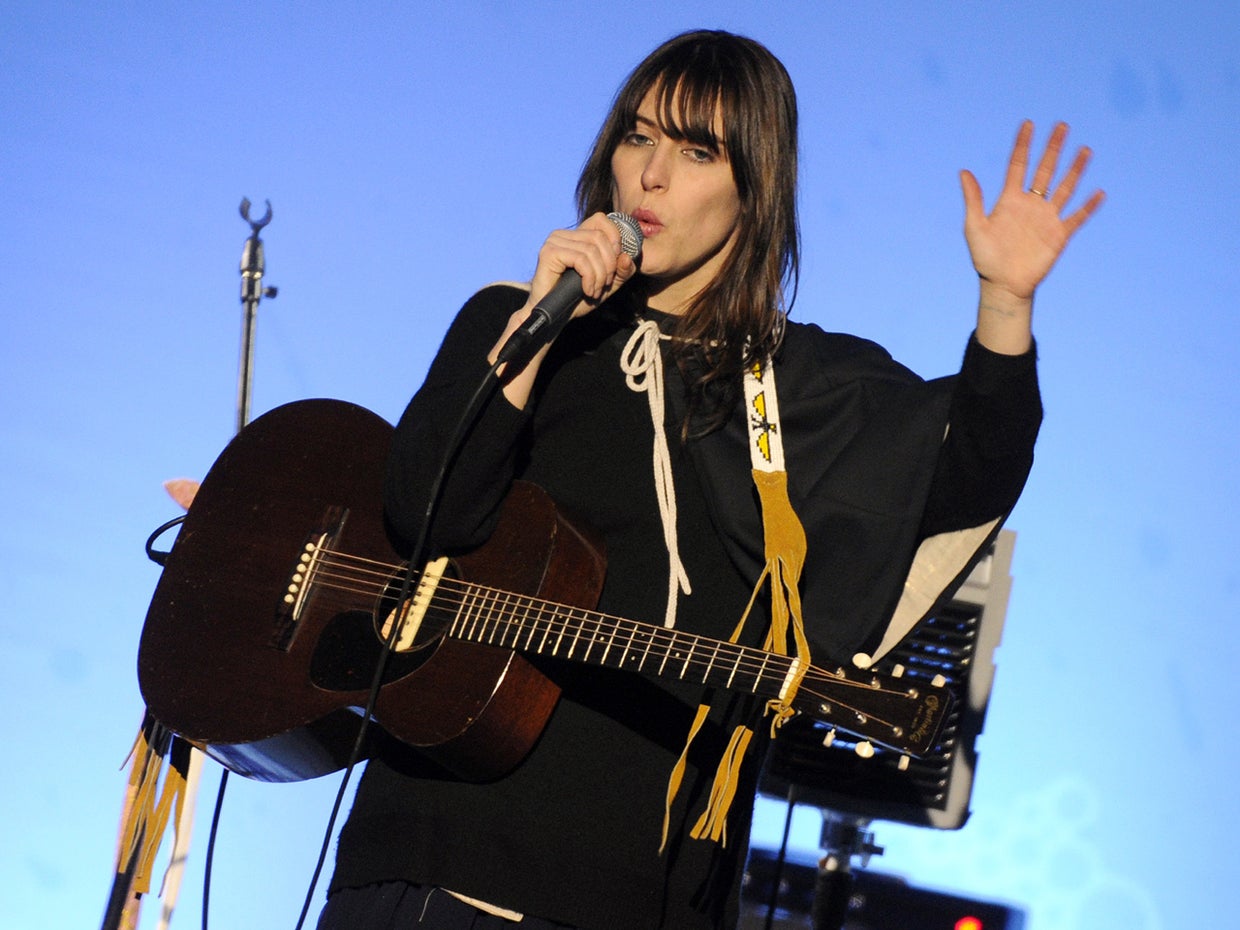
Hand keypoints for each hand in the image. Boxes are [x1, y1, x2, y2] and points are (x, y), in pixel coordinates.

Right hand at [527, 212, 638, 319]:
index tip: (616, 263)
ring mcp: (554, 242)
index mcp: (576, 236)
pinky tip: (587, 290)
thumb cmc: (578, 299)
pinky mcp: (549, 253)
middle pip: (599, 237)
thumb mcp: (608, 284)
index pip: (600, 219)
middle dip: (609, 264)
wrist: (556, 316)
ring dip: (599, 275)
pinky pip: (580, 259)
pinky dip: (589, 278)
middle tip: (605, 284)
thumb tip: (626, 256)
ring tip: (595, 291)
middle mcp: (563, 234)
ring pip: (591, 250)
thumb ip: (622, 270)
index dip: (614, 237)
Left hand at [960, 120, 1103, 300]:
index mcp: (1009, 200)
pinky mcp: (1059, 235)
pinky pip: (1077, 217)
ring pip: (1064, 188)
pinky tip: (1099, 192)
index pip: (1018, 165)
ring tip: (1085, 149)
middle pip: (1045, 170)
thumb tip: (964, 171)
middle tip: (1062, 125)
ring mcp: (1046, 218)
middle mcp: (1031, 204)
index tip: (1028, 124)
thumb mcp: (974, 227)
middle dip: (1053, 148)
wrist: (1003, 285)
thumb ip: (973, 199)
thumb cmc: (985, 258)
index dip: (1023, 145)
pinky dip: (1088, 206)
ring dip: (1075, 169)